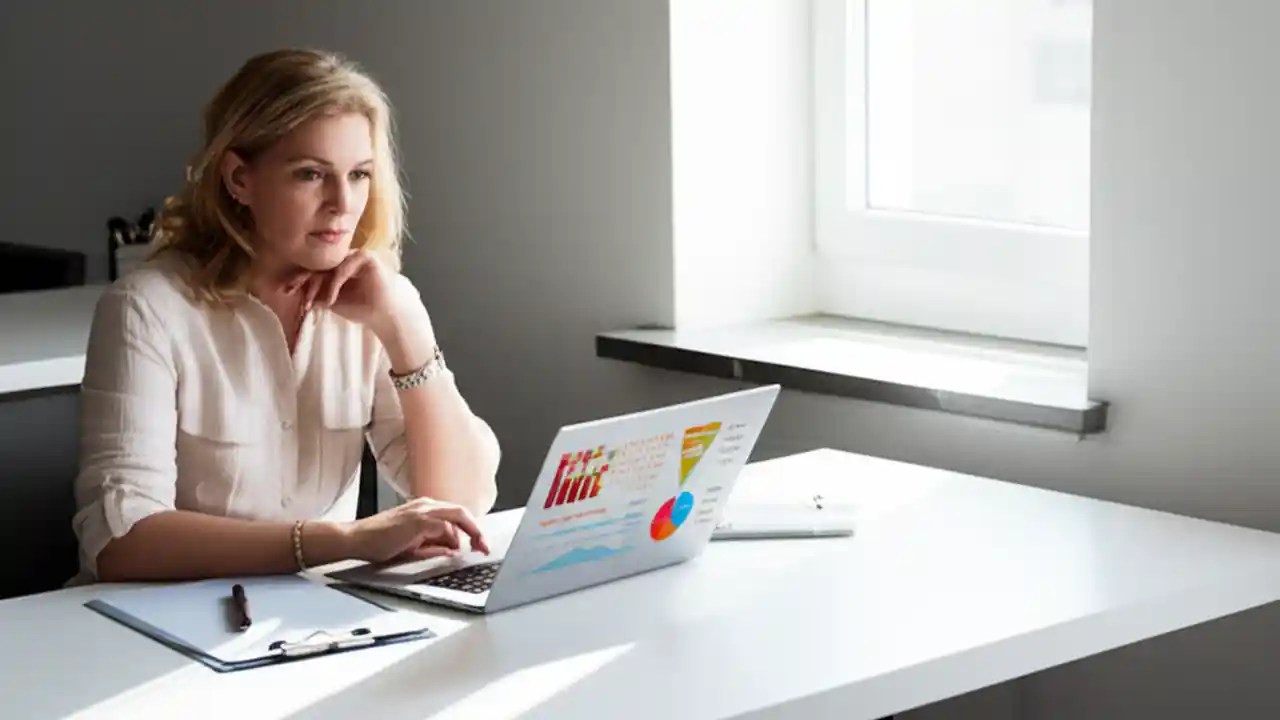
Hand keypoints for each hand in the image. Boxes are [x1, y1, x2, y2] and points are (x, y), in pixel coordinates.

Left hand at [300, 249, 412, 335]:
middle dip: (303, 280)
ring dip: (318, 286)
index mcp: (339, 267)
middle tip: (290, 290)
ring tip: (312, 303)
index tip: (286, 290)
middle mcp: (346, 259)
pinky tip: (330, 300)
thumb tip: (296, 291)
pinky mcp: (366, 257)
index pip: (316, 269)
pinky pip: (343, 267)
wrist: (385, 316)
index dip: (301, 280)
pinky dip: (335, 284)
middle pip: (320, 265)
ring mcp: (356, 256)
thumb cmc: (363, 310)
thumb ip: (317, 294)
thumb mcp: (333, 302)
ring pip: (329, 267)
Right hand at [345, 498, 490, 563]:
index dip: (471, 530)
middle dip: (477, 531)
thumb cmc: (378, 542)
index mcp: (424, 509)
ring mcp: (422, 511)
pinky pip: (445, 527)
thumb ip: (433, 546)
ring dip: (463, 538)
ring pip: (458, 517)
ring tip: (465, 552)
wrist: (355, 539)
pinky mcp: (418, 520)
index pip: (456, 515)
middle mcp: (426, 505)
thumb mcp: (412, 546)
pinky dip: (450, 540)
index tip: (479, 545)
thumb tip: (452, 551)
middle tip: (484, 548)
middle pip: (463, 512)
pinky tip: (448, 550)